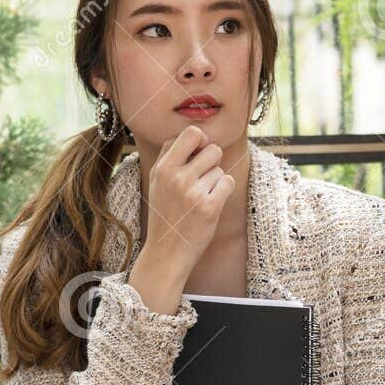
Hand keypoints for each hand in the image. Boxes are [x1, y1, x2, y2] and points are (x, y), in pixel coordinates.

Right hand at [128, 126, 233, 312]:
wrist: (166, 251)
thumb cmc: (165, 213)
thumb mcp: (156, 182)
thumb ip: (170, 156)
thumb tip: (193, 134)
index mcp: (163, 168)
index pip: (192, 133)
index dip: (201, 140)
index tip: (198, 153)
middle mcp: (177, 177)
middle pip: (213, 149)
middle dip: (212, 161)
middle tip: (202, 178)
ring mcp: (193, 192)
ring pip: (220, 168)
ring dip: (215, 181)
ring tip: (200, 196)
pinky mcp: (209, 207)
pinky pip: (228, 182)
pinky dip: (223, 191)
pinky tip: (211, 202)